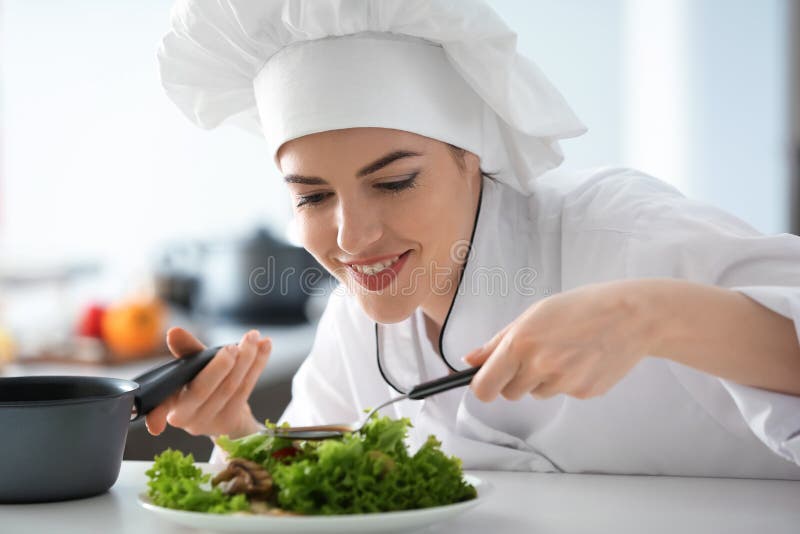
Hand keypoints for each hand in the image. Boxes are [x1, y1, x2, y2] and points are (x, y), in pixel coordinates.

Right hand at [145, 327, 271, 438]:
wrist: (223, 413)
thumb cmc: (201, 385)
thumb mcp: (191, 367)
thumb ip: (186, 351)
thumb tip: (174, 332)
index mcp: (169, 405)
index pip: (162, 405)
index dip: (157, 414)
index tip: (156, 425)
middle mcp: (186, 417)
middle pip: (204, 390)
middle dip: (220, 367)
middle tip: (232, 347)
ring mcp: (211, 421)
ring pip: (231, 387)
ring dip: (246, 359)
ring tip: (253, 336)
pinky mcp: (232, 419)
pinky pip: (247, 387)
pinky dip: (258, 363)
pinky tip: (265, 345)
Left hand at [464, 280, 656, 400]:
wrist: (630, 316)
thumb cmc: (579, 308)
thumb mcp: (533, 315)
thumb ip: (498, 342)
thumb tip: (469, 361)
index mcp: (520, 344)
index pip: (484, 387)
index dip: (482, 386)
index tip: (486, 381)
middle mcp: (539, 366)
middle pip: (509, 394)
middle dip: (514, 380)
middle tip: (534, 355)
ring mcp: (563, 383)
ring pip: (537, 393)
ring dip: (542, 379)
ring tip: (565, 351)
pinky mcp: (584, 393)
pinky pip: (563, 393)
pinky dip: (568, 381)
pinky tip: (582, 358)